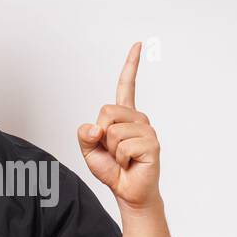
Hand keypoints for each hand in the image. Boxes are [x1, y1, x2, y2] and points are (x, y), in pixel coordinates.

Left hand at [77, 42, 161, 209]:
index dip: (131, 65)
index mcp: (125, 116)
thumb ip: (85, 134)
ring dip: (111, 150)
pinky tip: (130, 164)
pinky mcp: (152, 145)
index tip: (137, 44)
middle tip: (113, 152)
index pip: (127, 85)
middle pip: (106, 111)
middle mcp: (138, 119)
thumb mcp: (89, 149)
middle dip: (101, 135)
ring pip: (113, 131)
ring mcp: (147, 131)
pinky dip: (120, 159)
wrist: (128, 192)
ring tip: (122, 159)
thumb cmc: (112, 170)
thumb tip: (95, 127)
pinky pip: (122, 146)